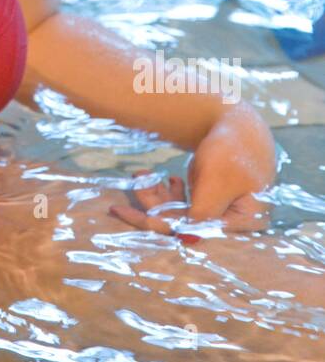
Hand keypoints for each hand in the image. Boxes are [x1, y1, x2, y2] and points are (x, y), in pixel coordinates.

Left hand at [109, 106, 275, 238]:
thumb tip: (187, 240)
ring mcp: (222, 210)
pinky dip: (171, 192)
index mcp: (242, 222)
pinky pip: (185, 204)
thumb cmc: (232, 148)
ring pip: (180, 212)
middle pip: (183, 222)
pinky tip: (169, 179)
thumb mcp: (217, 180)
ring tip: (143, 174)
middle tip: (137, 178)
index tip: (119, 209)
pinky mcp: (213, 200)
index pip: (189, 230)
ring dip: (158, 196)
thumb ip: (203, 212)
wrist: (240, 121)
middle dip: (153, 203)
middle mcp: (233, 222)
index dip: (152, 222)